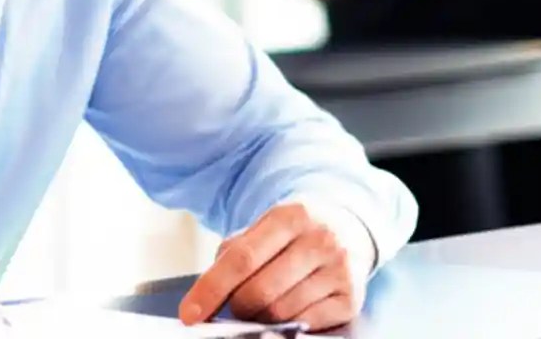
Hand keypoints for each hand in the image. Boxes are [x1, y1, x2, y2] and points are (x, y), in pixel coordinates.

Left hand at [179, 203, 372, 331]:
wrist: (349, 227)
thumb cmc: (295, 232)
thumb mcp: (265, 227)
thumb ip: (235, 252)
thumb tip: (206, 296)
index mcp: (291, 215)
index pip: (242, 258)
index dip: (211, 289)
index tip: (189, 313)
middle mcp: (320, 240)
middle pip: (259, 291)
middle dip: (237, 307)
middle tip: (235, 306)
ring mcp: (340, 270)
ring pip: (281, 313)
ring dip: (261, 318)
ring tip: (263, 305)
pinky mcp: (351, 299)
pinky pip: (306, 326)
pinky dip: (287, 325)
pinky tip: (288, 308)